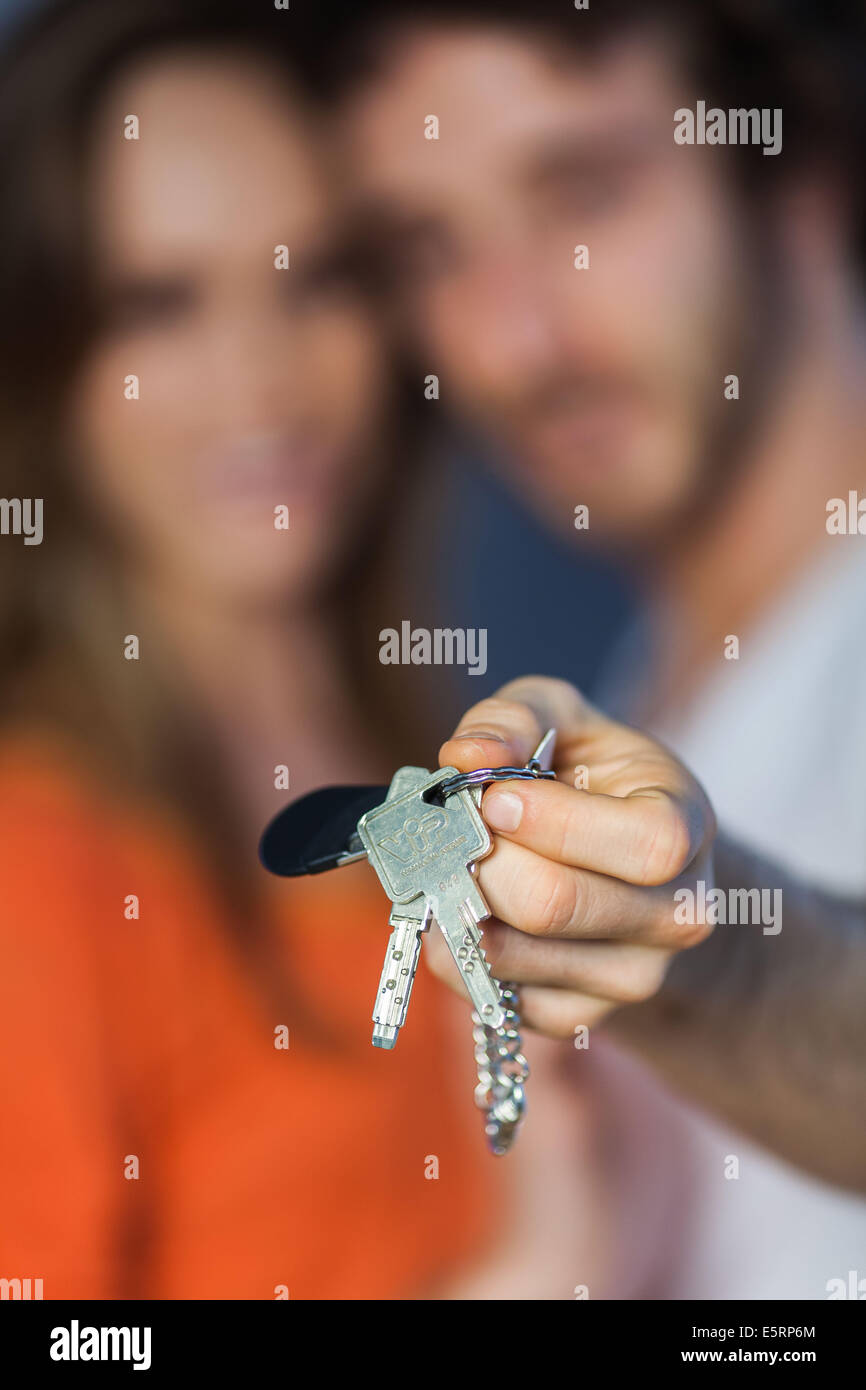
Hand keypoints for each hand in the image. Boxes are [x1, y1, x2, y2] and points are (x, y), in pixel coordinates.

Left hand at [427, 676, 716, 1037]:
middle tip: (455, 831)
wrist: (620, 860)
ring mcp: (634, 975)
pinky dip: (455, 953)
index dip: (556, 822)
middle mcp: (676, 912)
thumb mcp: (560, 719)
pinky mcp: (581, 1016)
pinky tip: (459, 909)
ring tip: (446, 865)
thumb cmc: (588, 775)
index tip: (496, 797)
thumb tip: (467, 756)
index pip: (646, 845)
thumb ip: (512, 718)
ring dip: (456, 905)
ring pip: (512, 955)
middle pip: (554, 905)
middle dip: (481, 860)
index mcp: (686, 827)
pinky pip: (496, 997)